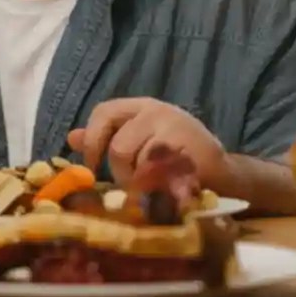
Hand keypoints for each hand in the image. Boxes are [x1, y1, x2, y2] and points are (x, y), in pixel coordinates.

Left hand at [66, 98, 226, 187]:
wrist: (222, 171)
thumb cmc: (176, 155)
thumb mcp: (141, 138)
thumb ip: (108, 137)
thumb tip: (72, 138)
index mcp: (142, 106)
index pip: (103, 112)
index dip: (92, 140)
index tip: (92, 166)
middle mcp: (158, 112)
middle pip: (117, 145)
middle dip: (119, 172)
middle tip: (128, 183)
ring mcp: (175, 131)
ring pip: (136, 164)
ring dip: (138, 183)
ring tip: (151, 186)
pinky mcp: (189, 153)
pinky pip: (157, 177)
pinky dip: (154, 189)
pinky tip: (164, 190)